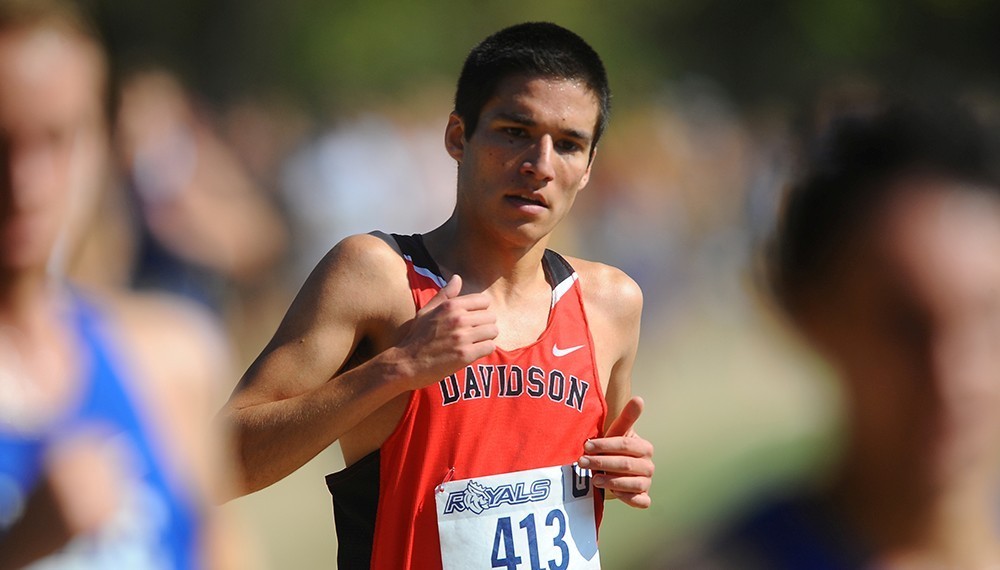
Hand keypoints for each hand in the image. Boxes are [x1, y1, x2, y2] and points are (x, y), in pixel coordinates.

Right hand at [395, 274, 497, 388]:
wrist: (407, 363)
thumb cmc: (417, 336)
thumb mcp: (427, 311)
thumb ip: (445, 294)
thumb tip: (457, 278)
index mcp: (451, 306)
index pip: (484, 300)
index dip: (481, 310)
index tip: (473, 318)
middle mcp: (458, 319)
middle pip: (491, 317)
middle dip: (485, 325)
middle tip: (474, 333)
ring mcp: (463, 337)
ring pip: (493, 331)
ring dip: (486, 337)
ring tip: (475, 342)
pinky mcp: (466, 355)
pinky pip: (490, 347)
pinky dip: (484, 350)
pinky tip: (474, 352)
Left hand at [578, 396, 653, 507]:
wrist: (612, 471)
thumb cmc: (612, 449)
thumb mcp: (616, 433)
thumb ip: (627, 417)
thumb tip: (639, 398)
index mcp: (645, 448)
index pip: (625, 445)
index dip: (605, 445)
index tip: (586, 446)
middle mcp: (649, 465)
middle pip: (626, 464)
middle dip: (602, 463)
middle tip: (582, 462)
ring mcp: (647, 482)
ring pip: (633, 484)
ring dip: (611, 481)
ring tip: (594, 479)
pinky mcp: (643, 498)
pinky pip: (640, 501)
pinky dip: (627, 498)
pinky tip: (612, 493)